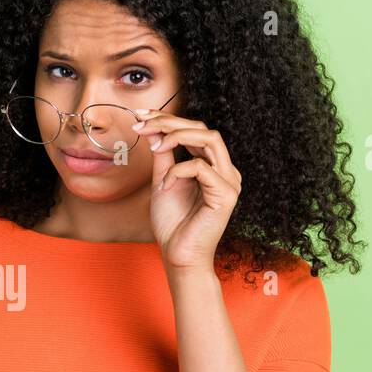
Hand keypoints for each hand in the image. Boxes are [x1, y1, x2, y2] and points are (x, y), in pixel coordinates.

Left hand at [134, 111, 241, 273]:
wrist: (178, 255)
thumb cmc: (172, 223)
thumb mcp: (163, 181)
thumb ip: (163, 156)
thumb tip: (154, 129)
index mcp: (213, 166)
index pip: (196, 131)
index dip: (169, 119)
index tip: (142, 116)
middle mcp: (225, 170)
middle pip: (203, 129)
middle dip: (170, 122)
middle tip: (142, 124)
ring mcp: (229, 181)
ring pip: (209, 139)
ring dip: (177, 135)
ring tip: (155, 144)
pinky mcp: (226, 195)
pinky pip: (200, 168)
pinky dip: (177, 171)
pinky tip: (164, 185)